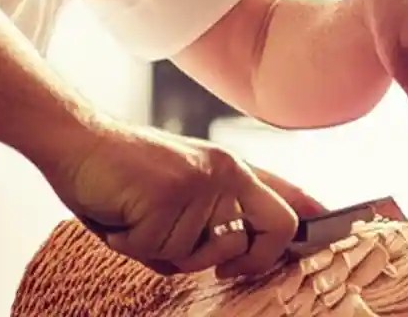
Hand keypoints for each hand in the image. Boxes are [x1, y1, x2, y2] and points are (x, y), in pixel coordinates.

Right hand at [38, 121, 311, 277]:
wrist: (76, 141)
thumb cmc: (122, 171)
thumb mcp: (180, 182)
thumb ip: (214, 211)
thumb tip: (235, 253)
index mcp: (228, 167)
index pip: (285, 199)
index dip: (312, 223)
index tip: (330, 234)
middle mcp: (222, 173)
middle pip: (270, 233)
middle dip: (249, 261)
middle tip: (225, 266)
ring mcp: (196, 187)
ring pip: (199, 257)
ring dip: (162, 250)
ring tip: (139, 217)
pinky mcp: (166, 201)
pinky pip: (156, 252)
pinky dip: (131, 244)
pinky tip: (120, 214)